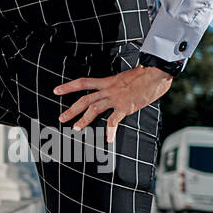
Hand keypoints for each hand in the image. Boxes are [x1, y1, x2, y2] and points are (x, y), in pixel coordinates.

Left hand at [53, 67, 172, 143]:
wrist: (155, 72)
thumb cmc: (145, 74)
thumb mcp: (126, 77)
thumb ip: (118, 85)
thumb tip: (118, 90)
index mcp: (107, 81)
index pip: (83, 83)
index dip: (69, 87)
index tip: (57, 91)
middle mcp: (108, 89)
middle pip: (85, 99)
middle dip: (71, 109)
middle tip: (61, 118)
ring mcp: (116, 98)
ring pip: (94, 109)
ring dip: (84, 119)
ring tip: (75, 128)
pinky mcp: (125, 106)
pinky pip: (114, 120)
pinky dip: (110, 130)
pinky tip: (108, 140)